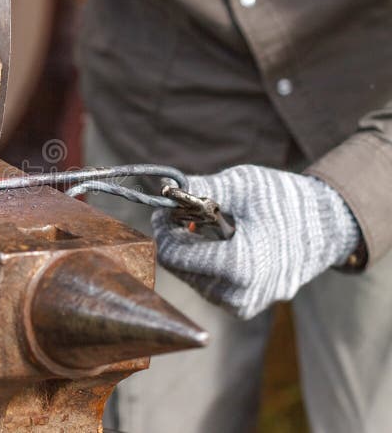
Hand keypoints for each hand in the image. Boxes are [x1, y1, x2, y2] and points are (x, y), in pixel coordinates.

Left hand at [152, 165, 360, 318]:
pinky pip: (209, 286)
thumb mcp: (241, 184)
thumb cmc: (286, 201)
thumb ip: (199, 191)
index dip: (163, 230)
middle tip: (185, 214)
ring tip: (209, 228)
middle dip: (177, 239)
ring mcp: (243, 305)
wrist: (328, 227)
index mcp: (239, 267)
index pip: (173, 256)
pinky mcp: (245, 307)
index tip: (164, 210)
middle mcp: (239, 295)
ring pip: (192, 279)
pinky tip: (221, 245)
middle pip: (179, 269)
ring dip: (191, 252)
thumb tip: (163, 192)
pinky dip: (206, 265)